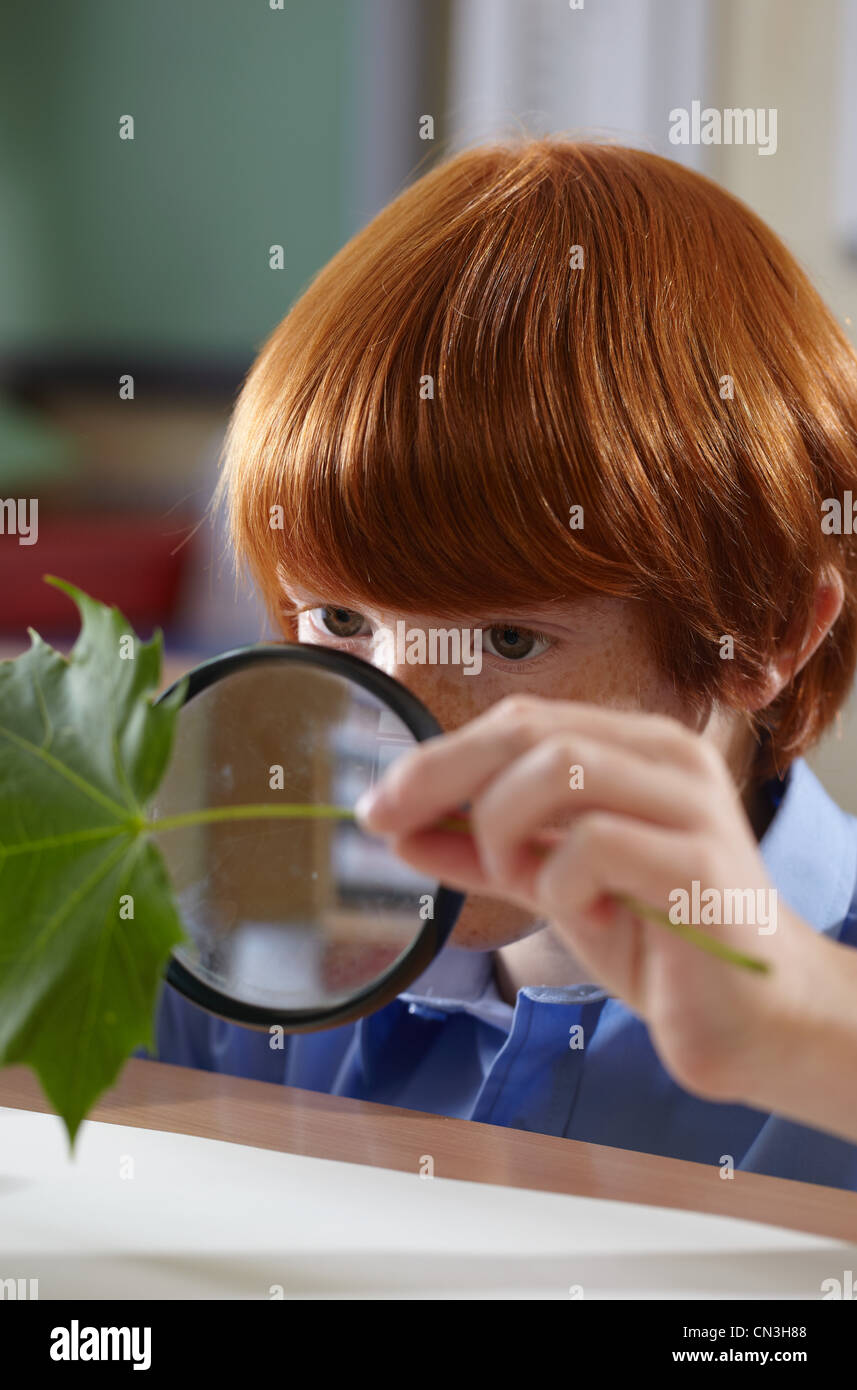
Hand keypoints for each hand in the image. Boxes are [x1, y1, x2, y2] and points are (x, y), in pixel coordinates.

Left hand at [355, 694, 819, 1108]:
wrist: (750, 1017)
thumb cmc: (656, 938)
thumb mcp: (551, 884)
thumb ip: (485, 853)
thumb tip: (401, 831)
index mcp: (637, 747)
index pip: (521, 719)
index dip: (439, 755)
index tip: (379, 803)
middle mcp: (668, 758)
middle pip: (527, 730)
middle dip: (440, 775)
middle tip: (388, 822)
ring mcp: (690, 805)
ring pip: (555, 771)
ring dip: (507, 833)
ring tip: (530, 885)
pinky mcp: (697, 864)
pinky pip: (589, 847)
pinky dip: (559, 887)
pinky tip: (591, 919)